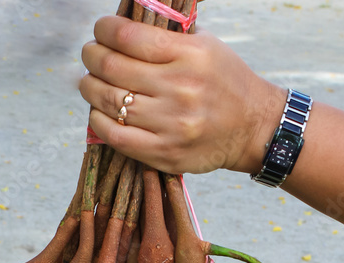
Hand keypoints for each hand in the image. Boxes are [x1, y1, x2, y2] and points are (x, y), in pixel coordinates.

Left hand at [79, 15, 283, 174]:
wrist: (253, 128)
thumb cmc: (225, 83)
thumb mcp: (205, 46)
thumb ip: (168, 36)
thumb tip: (125, 28)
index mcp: (189, 55)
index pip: (129, 37)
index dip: (104, 30)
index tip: (100, 31)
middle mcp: (179, 88)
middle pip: (113, 68)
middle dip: (92, 57)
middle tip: (90, 56)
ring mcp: (171, 124)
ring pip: (110, 102)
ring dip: (90, 88)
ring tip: (90, 82)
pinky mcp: (165, 152)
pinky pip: (117, 136)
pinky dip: (98, 121)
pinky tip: (98, 112)